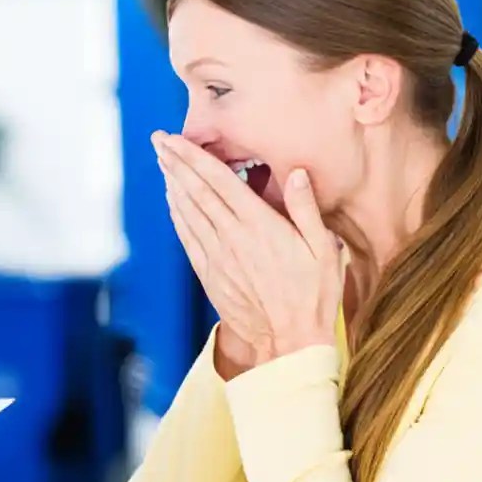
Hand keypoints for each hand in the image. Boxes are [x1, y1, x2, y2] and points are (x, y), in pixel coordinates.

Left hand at [153, 132, 341, 367]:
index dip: (195, 158)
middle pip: (197, 192)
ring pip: (188, 212)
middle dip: (176, 163)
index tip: (176, 139)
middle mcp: (232, 237)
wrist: (287, 342)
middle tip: (158, 141)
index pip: (220, 182)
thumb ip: (307, 210)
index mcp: (260, 226)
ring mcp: (217, 256)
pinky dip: (176, 214)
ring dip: (172, 183)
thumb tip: (297, 174)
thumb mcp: (324, 250)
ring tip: (161, 161)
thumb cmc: (313, 295)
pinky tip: (171, 199)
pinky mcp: (209, 273)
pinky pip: (187, 236)